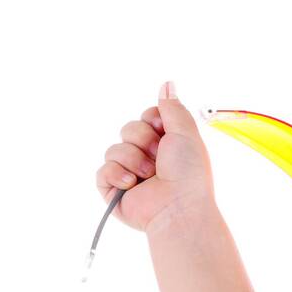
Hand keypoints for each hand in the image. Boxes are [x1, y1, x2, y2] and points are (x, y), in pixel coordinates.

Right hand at [94, 82, 215, 233]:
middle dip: (143, 141)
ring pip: (114, 148)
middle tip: (159, 158)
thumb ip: (173, 108)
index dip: (154, 122)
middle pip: (129, 128)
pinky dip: (118, 175)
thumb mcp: (186, 133)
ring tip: (149, 176)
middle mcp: (148, 156)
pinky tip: (133, 186)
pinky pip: (102, 169)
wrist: (178, 208)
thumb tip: (167, 83)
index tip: (166, 134)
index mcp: (166, 144)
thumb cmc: (188, 174)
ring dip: (133, 160)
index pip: (147, 116)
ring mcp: (129, 172)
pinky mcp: (113, 188)